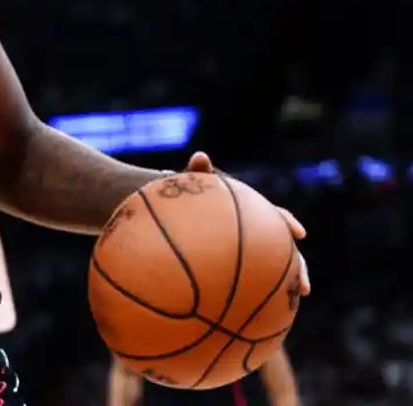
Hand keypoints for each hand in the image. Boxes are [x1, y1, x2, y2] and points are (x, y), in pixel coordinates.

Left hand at [185, 151, 310, 295]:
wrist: (171, 216)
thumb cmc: (184, 198)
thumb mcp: (189, 184)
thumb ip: (197, 173)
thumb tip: (200, 156)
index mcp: (251, 212)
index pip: (274, 216)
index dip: (286, 223)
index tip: (298, 232)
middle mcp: (255, 233)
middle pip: (282, 250)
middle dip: (296, 268)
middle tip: (303, 287)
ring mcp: (247, 252)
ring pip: (270, 270)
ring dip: (282, 287)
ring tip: (289, 305)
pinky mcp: (237, 267)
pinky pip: (248, 283)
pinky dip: (255, 296)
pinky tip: (256, 316)